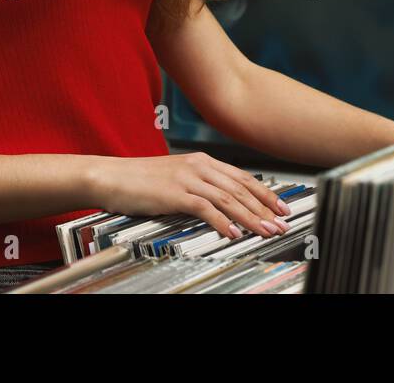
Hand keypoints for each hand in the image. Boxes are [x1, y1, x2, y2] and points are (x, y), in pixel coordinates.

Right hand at [86, 152, 291, 239]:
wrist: (111, 177)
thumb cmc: (140, 180)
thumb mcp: (176, 176)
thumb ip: (200, 185)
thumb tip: (223, 203)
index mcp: (201, 161)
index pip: (242, 177)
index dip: (264, 193)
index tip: (281, 206)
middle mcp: (198, 166)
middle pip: (240, 188)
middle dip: (265, 208)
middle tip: (282, 222)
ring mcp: (187, 178)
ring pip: (228, 198)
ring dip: (251, 217)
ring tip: (266, 230)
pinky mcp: (175, 193)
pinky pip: (205, 208)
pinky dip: (222, 221)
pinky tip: (233, 233)